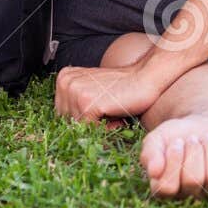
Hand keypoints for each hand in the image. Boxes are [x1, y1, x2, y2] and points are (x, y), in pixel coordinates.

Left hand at [54, 62, 168, 122]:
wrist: (145, 78)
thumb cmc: (122, 87)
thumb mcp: (92, 89)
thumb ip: (75, 101)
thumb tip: (64, 127)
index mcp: (64, 77)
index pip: (63, 113)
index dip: (83, 117)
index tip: (100, 108)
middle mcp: (66, 82)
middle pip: (68, 121)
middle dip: (89, 122)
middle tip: (109, 110)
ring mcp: (75, 92)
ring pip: (78, 126)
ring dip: (99, 125)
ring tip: (113, 111)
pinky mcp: (86, 103)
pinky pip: (89, 129)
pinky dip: (106, 128)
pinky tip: (116, 115)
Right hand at [140, 115, 207, 199]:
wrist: (200, 126)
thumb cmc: (174, 137)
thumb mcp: (156, 141)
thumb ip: (150, 155)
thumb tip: (154, 172)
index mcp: (167, 190)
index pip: (167, 188)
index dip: (173, 163)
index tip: (175, 143)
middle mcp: (191, 197)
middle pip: (193, 181)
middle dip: (193, 152)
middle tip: (191, 138)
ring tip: (204, 138)